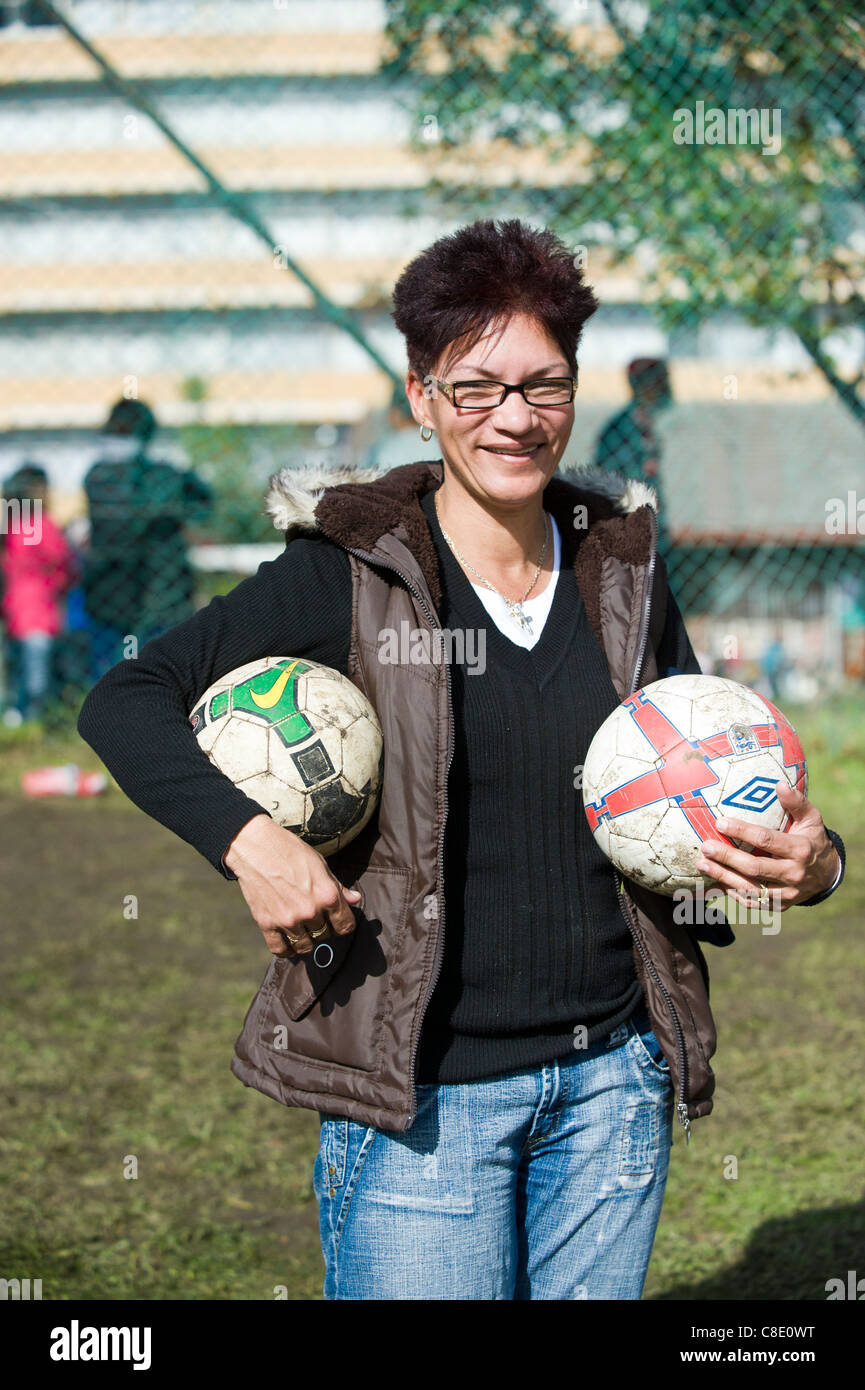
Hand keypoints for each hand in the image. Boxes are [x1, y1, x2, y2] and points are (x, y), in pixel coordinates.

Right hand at [224, 814, 362, 955]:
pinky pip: (281, 950)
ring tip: (304, 929)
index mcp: (327, 895)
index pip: (346, 925)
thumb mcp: (320, 864)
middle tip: (317, 918)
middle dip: (325, 928)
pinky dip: (287, 950)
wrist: (255, 847)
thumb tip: (355, 899)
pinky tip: (289, 942)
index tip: (339, 920)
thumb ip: (338, 887)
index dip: (344, 923)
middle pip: (326, 935)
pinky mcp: (267, 924)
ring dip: (308, 940)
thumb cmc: (290, 851)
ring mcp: (287, 920)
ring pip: (306, 946)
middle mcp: (309, 911)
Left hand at [696, 782, 841, 910]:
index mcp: (800, 849)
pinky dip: (732, 893)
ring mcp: (787, 893)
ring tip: (702, 864)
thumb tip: (779, 785)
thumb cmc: (813, 839)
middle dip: (727, 857)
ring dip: (723, 877)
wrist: (828, 875)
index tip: (720, 822)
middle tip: (705, 847)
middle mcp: (793, 873)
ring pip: (750, 888)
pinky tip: (715, 881)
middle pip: (754, 868)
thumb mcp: (812, 819)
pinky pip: (752, 902)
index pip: (766, 840)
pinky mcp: (780, 906)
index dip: (742, 831)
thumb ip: (796, 802)